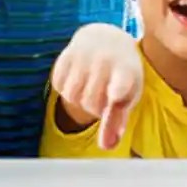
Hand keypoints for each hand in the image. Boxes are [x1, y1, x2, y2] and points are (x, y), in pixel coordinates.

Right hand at [50, 24, 141, 149]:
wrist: (107, 39)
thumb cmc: (121, 75)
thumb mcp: (127, 96)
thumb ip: (116, 122)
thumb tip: (106, 147)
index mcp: (125, 71)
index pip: (119, 83)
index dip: (117, 90)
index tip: (115, 95)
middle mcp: (104, 61)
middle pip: (90, 102)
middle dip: (94, 108)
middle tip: (102, 99)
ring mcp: (84, 56)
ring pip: (71, 95)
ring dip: (78, 100)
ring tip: (90, 90)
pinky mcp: (66, 55)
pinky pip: (58, 84)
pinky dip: (65, 88)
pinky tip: (78, 80)